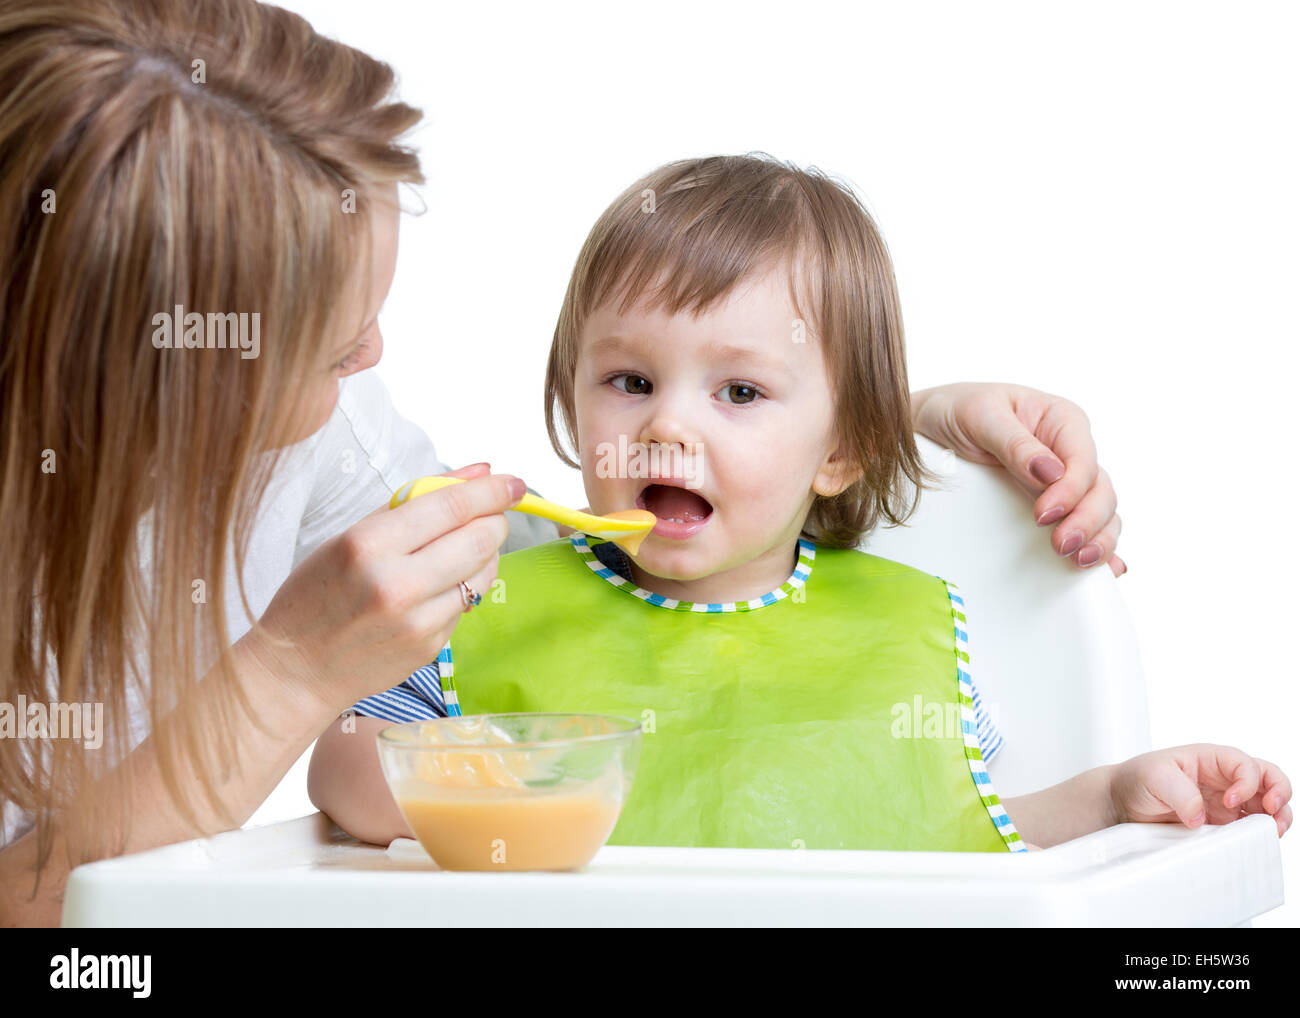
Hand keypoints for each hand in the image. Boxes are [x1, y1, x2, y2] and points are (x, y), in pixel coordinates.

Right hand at [246, 463, 524, 712]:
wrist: (297, 670)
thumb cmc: (317, 594)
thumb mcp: (352, 535)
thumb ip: (416, 500)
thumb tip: (479, 470)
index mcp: (369, 545)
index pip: (451, 506)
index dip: (492, 490)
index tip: (513, 482)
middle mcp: (397, 584)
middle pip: (479, 539)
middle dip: (496, 520)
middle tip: (493, 513)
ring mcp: (418, 621)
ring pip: (484, 574)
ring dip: (487, 553)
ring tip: (466, 546)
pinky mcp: (432, 647)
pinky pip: (467, 604)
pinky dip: (465, 586)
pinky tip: (441, 583)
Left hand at [911, 383, 1125, 575]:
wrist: (931, 424)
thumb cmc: (959, 409)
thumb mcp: (981, 416)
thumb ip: (1015, 443)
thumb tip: (1051, 474)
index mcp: (1063, 421)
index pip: (1082, 460)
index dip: (1071, 491)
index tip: (1043, 515)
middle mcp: (1071, 452)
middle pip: (1099, 490)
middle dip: (1087, 521)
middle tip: (1061, 546)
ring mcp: (1065, 481)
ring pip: (1101, 511)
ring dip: (1097, 538)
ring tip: (1079, 560)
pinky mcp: (1055, 505)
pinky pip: (1085, 525)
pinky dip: (1100, 546)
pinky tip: (1105, 570)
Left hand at [1109, 744, 1291, 835]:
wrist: (1122, 804)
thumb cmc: (1137, 779)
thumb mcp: (1153, 777)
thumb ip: (1179, 792)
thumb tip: (1200, 817)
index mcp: (1211, 759)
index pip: (1245, 764)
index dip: (1247, 782)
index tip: (1230, 801)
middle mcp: (1225, 779)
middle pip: (1269, 780)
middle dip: (1279, 793)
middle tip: (1271, 812)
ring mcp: (1227, 804)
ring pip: (1268, 805)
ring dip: (1278, 816)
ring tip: (1274, 831)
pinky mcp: (1223, 826)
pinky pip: (1251, 828)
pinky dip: (1261, 834)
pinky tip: (1258, 841)